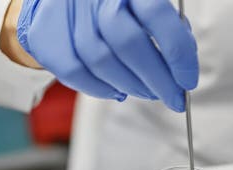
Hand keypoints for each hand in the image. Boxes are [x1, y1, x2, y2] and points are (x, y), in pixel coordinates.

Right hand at [8, 0, 197, 111]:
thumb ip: (168, 26)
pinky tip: (117, 91)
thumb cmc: (115, 4)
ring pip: (100, 61)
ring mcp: (68, 12)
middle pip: (128, 43)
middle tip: (172, 96)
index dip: (178, 53)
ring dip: (131, 86)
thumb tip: (182, 65)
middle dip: (157, 80)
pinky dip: (100, 89)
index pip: (158, 16)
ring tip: (147, 92)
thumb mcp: (145, 3)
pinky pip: (74, 72)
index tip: (188, 80)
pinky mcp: (45, 33)